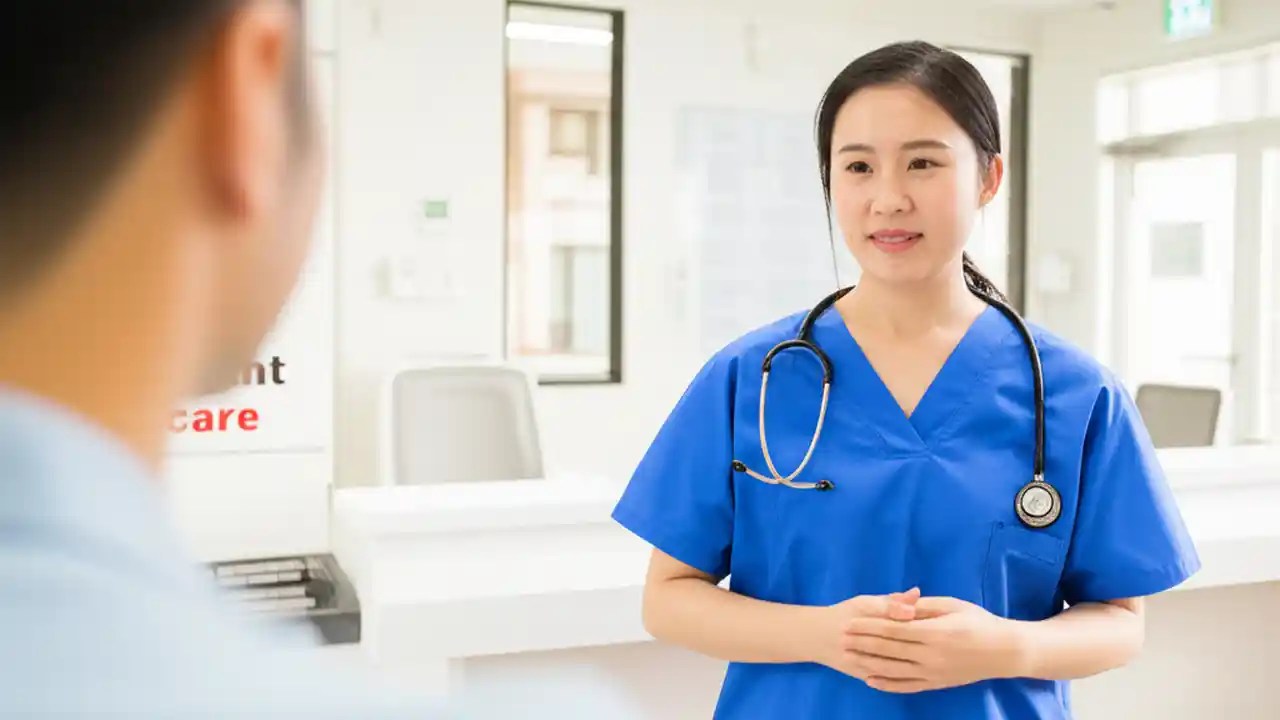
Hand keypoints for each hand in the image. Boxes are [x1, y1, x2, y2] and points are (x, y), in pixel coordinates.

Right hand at [810, 588, 920, 672]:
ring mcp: (856, 654)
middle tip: (935, 635)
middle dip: (912, 635)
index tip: (918, 611)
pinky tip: (918, 668)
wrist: (814, 638)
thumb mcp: (863, 603)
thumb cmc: (843, 614)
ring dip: (909, 656)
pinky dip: (901, 672)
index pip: (881, 609)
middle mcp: (855, 632)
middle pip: (887, 634)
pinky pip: (884, 674)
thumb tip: (917, 592)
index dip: (900, 610)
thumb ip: (891, 600)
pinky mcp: (859, 671)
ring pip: (887, 656)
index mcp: (858, 611)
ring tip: (929, 651)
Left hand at [840, 596, 1026, 692]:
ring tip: (849, 657)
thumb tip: (898, 604)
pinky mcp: (937, 684)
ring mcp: (933, 673)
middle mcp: (932, 655)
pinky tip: (871, 680)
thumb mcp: (952, 605)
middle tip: (841, 637)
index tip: (850, 621)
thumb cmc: (979, 622)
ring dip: (868, 663)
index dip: (870, 626)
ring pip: (894, 670)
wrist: (1005, 652)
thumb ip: (922, 606)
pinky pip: (907, 686)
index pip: (894, 629)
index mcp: (935, 632)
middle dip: (863, 642)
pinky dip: (887, 684)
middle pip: (889, 649)